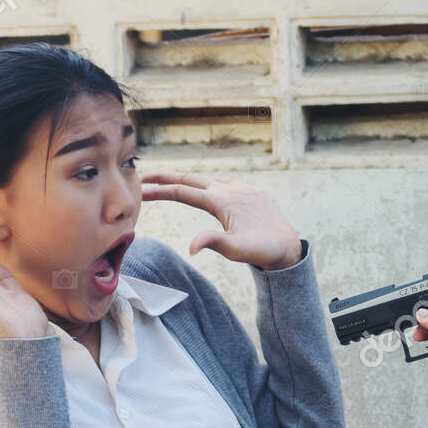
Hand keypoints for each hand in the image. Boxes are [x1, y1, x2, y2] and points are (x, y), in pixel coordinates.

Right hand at [139, 169, 302, 270]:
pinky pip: (222, 182)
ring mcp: (240, 188)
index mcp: (220, 200)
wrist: (288, 246)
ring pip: (205, 178)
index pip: (181, 192)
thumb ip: (213, 243)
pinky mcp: (249, 192)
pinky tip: (202, 187)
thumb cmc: (262, 250)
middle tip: (141, 177)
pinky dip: (205, 182)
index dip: (158, 191)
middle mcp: (228, 189)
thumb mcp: (236, 250)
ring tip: (167, 182)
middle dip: (164, 177)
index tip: (139, 191)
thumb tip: (191, 247)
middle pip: (189, 179)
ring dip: (184, 179)